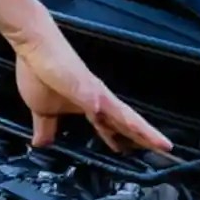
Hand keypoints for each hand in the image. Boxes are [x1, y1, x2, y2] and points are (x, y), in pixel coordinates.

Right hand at [15, 46, 171, 153]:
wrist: (35, 46)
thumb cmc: (39, 71)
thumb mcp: (42, 110)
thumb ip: (45, 127)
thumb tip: (41, 143)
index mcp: (88, 106)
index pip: (110, 127)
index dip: (121, 141)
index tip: (132, 153)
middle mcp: (99, 100)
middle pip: (127, 124)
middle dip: (144, 139)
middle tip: (164, 151)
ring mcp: (98, 95)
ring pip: (128, 118)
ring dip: (145, 133)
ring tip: (163, 145)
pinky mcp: (92, 91)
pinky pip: (113, 110)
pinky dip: (126, 121)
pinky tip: (135, 132)